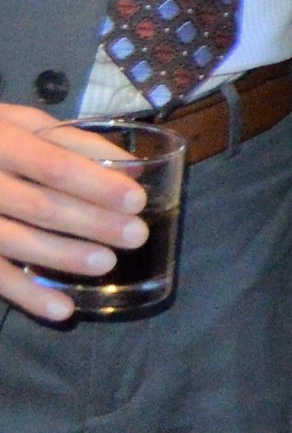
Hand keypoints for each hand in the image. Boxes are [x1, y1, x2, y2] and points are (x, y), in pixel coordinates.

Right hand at [0, 107, 147, 322]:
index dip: (96, 185)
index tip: (137, 200)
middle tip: (136, 236)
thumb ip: (75, 142)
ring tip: (107, 264)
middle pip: (41, 207)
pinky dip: (28, 295)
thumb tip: (133, 169)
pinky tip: (63, 309)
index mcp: (4, 143)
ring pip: (17, 242)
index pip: (54, 166)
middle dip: (92, 223)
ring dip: (64, 256)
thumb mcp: (24, 123)